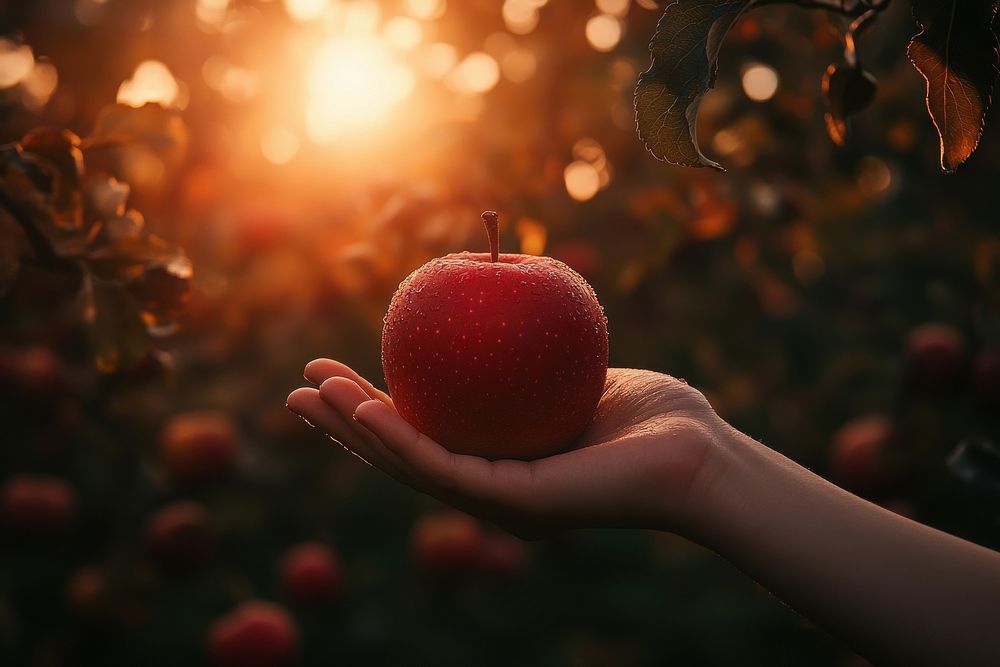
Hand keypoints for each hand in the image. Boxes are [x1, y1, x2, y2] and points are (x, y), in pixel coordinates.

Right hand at [286, 360, 728, 538]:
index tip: (334, 374)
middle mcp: (490, 486)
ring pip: (410, 465)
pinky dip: (401, 441)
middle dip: (341, 426)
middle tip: (292, 392)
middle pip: (401, 453)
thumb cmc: (653, 414)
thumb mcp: (576, 371)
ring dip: (353, 432)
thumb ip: (533, 355)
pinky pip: (448, 468)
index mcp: (499, 460)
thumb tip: (499, 310)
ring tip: (307, 398)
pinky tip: (364, 412)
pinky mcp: (518, 505)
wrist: (700, 456)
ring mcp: (500, 501)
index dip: (370, 409)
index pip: (423, 433)